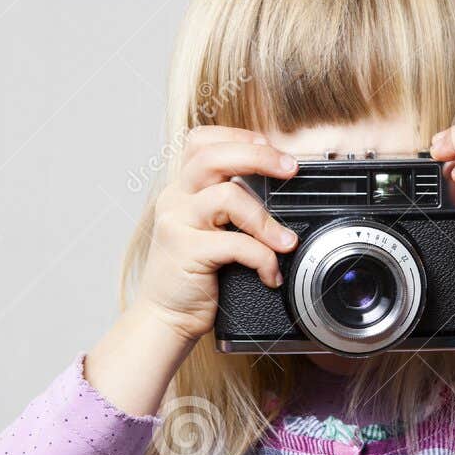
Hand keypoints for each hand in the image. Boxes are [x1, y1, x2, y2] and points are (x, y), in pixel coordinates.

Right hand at [139, 126, 298, 344]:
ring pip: (227, 196)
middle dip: (258, 156)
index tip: (271, 148)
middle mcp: (175, 199)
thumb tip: (279, 189)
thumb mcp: (210, 232)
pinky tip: (270, 274)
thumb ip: (231, 209)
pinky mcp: (185, 252)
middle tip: (290, 169)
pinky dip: (262, 258)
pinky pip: (235, 244)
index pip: (202, 141)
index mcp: (182, 189)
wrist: (165, 318)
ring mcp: (177, 224)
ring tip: (286, 242)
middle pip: (212, 156)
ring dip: (265, 219)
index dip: (238, 137)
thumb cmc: (194, 276)